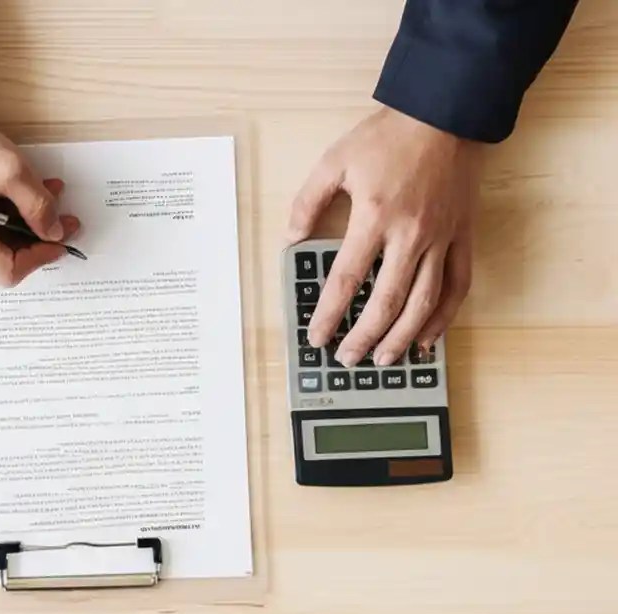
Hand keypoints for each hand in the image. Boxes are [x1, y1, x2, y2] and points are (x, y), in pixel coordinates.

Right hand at [0, 84, 79, 286]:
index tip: (64, 237)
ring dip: (25, 223)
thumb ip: (37, 205)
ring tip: (47, 193)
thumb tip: (56, 232)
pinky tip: (21, 193)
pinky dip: (7, 216)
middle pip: (2, 259)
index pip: (8, 270)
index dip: (41, 257)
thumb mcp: (7, 170)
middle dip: (36, 236)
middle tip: (62, 214)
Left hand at [287, 107, 481, 365]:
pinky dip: (444, 316)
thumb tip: (291, 238)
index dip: (330, 314)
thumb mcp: (334, 161)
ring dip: (402, 336)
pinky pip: (457, 285)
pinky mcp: (463, 236)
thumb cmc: (389, 135)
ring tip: (383, 359)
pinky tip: (428, 338)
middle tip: (347, 359)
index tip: (318, 336)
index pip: (346, 279)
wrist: (446, 113)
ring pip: (424, 301)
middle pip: (386, 301)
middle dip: (364, 336)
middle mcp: (411, 234)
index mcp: (375, 217)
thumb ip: (308, 202)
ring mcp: (441, 238)